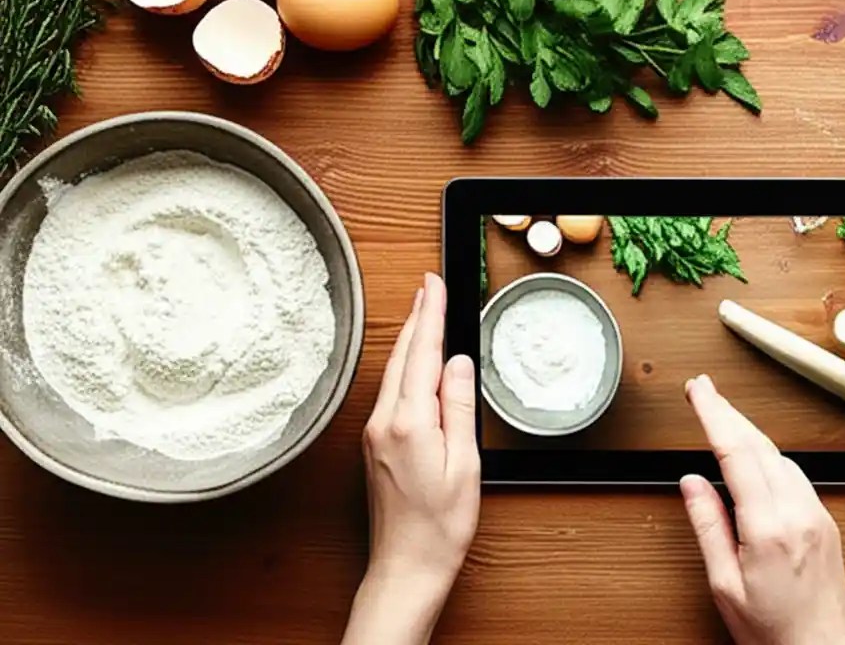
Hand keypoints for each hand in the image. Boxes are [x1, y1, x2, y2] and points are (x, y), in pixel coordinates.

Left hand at [342, 273, 480, 644]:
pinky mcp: (373, 445)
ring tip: (425, 313)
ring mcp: (374, 434)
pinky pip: (390, 393)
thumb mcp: (464, 463)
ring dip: (411, 340)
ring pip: (394, 373)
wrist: (406, 566)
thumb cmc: (439, 525)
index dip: (431, 315)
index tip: (435, 284)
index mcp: (409, 423)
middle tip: (430, 285)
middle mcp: (383, 423)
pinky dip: (405, 368)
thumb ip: (460, 407)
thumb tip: (458, 364)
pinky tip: (415, 364)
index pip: (423, 354)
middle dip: (418, 317)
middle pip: (403, 357)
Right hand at [680, 375, 844, 644]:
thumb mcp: (724, 584)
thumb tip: (692, 484)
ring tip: (723, 420)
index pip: (737, 453)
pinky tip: (756, 459)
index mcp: (768, 528)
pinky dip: (770, 457)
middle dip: (730, 411)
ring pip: (781, 456)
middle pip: (760, 444)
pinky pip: (796, 475)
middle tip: (704, 389)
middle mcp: (799, 513)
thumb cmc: (774, 631)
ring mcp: (817, 515)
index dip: (715, 414)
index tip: (698, 391)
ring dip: (750, 433)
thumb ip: (708, 526)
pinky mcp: (826, 522)